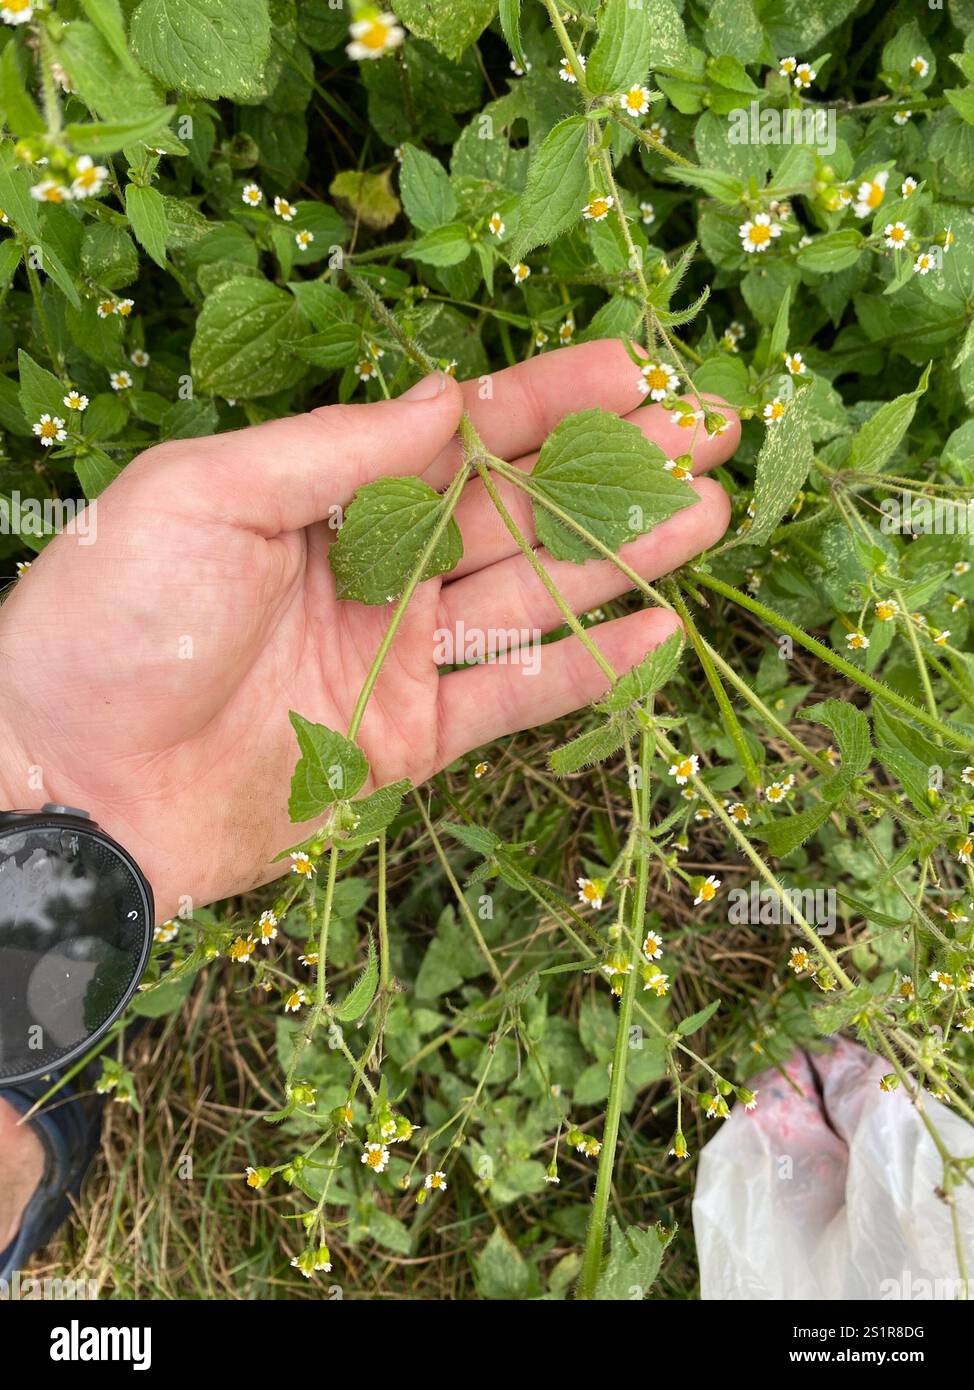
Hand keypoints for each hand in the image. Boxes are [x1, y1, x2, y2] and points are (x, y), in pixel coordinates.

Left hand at [0, 340, 736, 920]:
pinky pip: (512, 699)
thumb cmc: (113, 620)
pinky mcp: (407, 744)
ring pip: (530, 596)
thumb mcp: (204, 496)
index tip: (636, 368)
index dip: (547, 399)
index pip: (457, 434)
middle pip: (513, 508)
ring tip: (707, 511)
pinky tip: (658, 630)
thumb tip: (446, 395)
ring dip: (619, 555)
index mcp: (323, 496)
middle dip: (609, 466)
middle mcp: (372, 568)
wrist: (68, 784)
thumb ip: (336, 451)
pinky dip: (586, 669)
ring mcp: (395, 659)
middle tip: (706, 427)